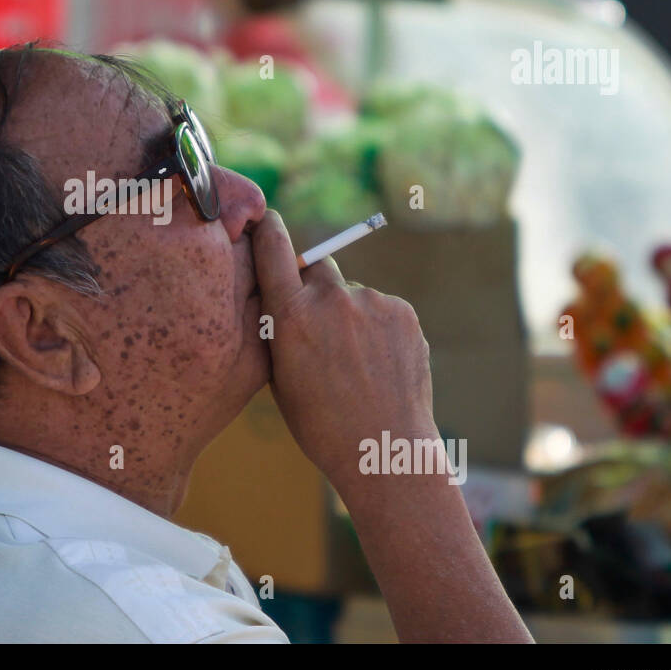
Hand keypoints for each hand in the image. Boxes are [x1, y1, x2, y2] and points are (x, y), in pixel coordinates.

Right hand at [251, 210, 435, 489]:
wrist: (383, 450)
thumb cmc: (320, 423)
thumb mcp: (279, 376)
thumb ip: (277, 329)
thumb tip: (276, 296)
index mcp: (290, 316)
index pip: (274, 249)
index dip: (268, 229)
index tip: (267, 219)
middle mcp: (331, 300)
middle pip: (318, 266)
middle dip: (314, 286)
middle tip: (319, 325)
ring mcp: (372, 303)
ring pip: (353, 294)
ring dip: (350, 315)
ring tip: (357, 364)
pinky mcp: (403, 313)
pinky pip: (381, 309)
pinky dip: (378, 328)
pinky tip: (378, 365)